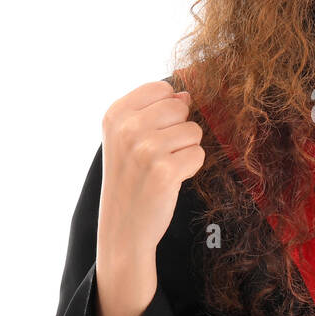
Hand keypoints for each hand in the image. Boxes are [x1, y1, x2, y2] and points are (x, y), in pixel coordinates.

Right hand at [96, 80, 205, 315]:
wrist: (123, 227)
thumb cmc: (130, 179)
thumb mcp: (128, 139)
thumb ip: (154, 111)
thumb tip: (187, 94)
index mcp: (115, 114)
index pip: (162, 88)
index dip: (168, 110)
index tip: (153, 133)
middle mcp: (127, 128)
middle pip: (181, 107)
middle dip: (179, 130)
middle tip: (160, 154)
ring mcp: (145, 149)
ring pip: (194, 131)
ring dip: (186, 151)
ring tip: (163, 168)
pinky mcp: (165, 171)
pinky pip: (199, 154)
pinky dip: (191, 168)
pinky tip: (171, 181)